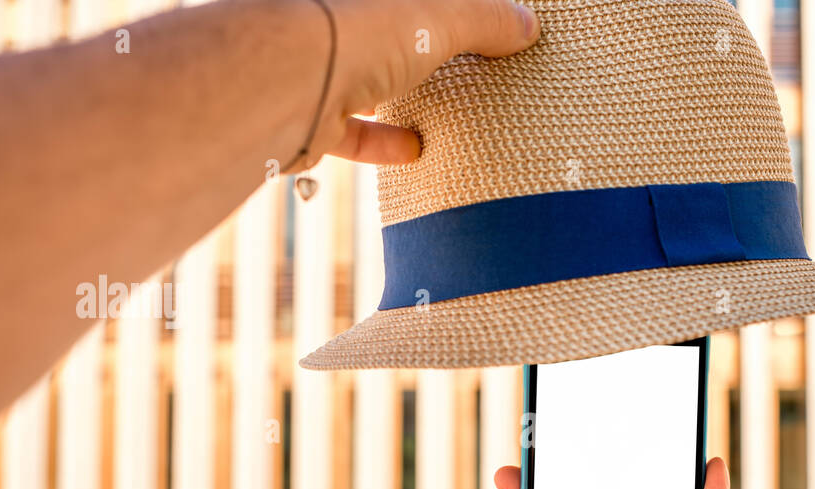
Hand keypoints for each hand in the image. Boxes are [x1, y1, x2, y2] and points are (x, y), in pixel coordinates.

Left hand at [318, 0, 540, 165]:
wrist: (287, 83)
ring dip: (397, 95)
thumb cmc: (355, 30)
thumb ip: (484, 19)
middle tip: (460, 66)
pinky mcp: (310, 113)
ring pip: (360, 79)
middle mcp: (331, 19)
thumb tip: (527, 25)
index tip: (483, 30)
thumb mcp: (439, 16)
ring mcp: (317, 65)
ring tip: (440, 108)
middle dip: (415, 48)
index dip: (444, 10)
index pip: (408, 0)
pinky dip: (383, 142)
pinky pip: (351, 130)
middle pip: (379, 33)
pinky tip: (415, 149)